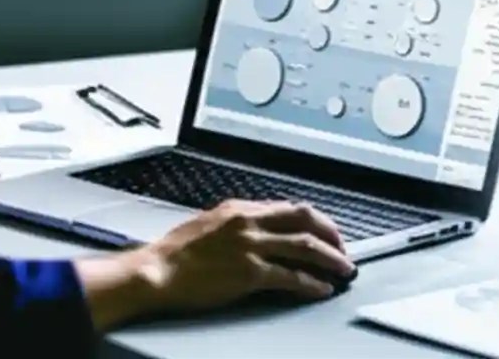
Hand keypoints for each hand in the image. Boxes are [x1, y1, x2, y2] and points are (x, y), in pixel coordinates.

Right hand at [141, 198, 353, 310]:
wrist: (154, 272)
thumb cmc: (175, 253)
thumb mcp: (210, 224)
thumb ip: (239, 224)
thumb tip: (263, 231)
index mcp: (241, 208)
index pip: (290, 208)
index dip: (315, 221)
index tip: (327, 232)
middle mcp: (250, 222)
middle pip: (306, 219)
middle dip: (331, 234)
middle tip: (343, 249)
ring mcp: (251, 246)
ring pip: (306, 246)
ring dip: (331, 258)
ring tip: (344, 269)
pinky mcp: (249, 272)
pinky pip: (291, 276)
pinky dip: (311, 283)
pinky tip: (321, 289)